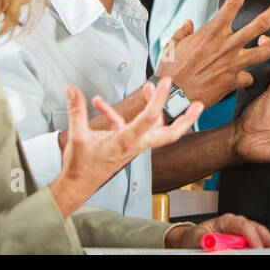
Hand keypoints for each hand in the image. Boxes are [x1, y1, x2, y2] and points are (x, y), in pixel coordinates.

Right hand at [49, 80, 200, 218]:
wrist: (77, 186)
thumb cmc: (81, 168)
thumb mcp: (77, 137)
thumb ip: (76, 111)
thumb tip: (72, 90)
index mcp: (126, 142)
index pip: (149, 118)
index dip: (159, 99)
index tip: (165, 82)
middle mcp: (134, 144)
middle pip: (169, 133)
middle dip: (185, 120)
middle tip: (197, 106)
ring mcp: (131, 145)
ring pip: (152, 127)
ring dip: (153, 107)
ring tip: (150, 88)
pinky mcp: (123, 144)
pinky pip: (126, 125)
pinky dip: (115, 113)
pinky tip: (99, 105)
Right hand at [155, 0, 269, 105]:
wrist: (174, 96)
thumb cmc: (171, 70)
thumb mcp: (173, 45)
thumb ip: (183, 32)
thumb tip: (188, 23)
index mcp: (212, 32)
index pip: (231, 4)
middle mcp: (227, 45)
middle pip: (260, 24)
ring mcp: (234, 63)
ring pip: (265, 51)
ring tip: (269, 42)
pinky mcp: (234, 81)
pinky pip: (249, 78)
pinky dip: (246, 77)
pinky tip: (242, 77)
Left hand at [165, 212, 269, 248]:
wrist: (190, 241)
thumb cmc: (193, 240)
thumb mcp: (197, 242)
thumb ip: (210, 244)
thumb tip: (219, 246)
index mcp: (225, 221)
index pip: (242, 225)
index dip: (251, 236)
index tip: (256, 248)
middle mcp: (236, 224)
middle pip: (256, 229)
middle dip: (266, 240)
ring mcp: (242, 232)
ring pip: (261, 234)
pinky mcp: (245, 239)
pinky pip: (260, 239)